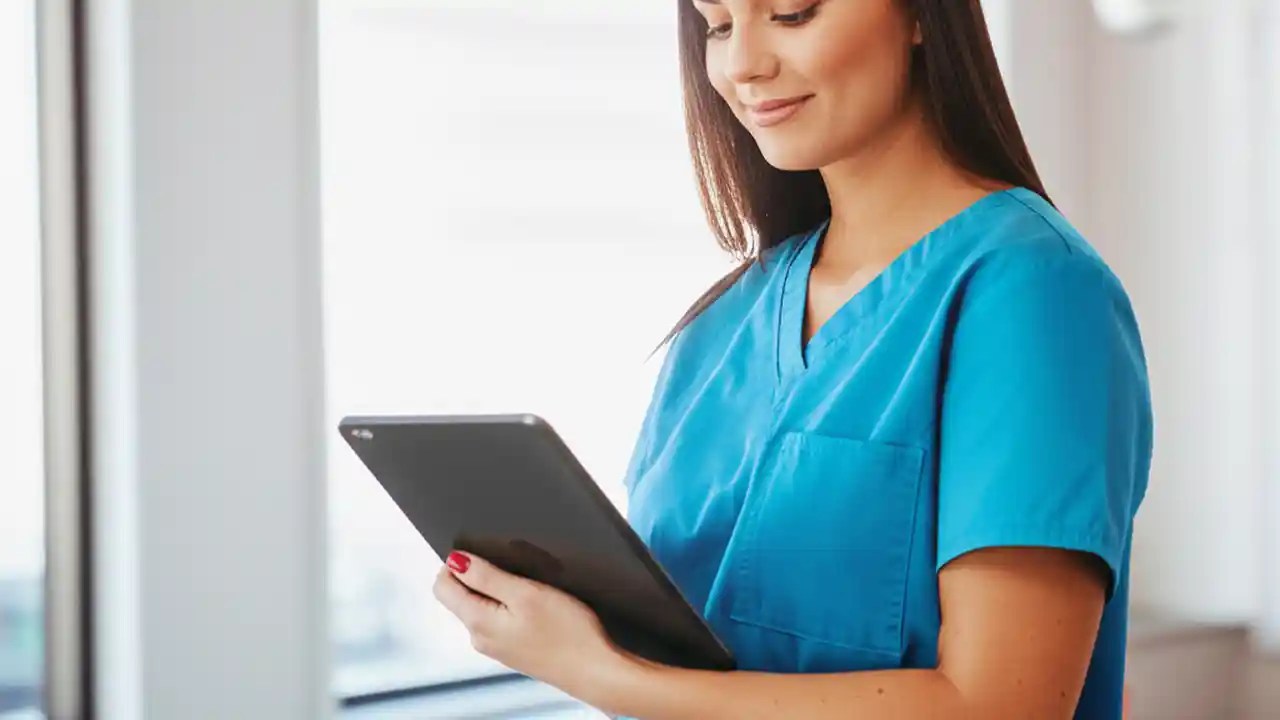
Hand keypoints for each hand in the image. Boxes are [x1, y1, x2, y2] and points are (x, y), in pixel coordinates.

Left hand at [432, 550, 636, 701]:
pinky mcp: (513, 649)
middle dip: (479, 575)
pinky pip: (499, 619)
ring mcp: (496, 646)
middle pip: (460, 595)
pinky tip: (537, 607)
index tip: (485, 556)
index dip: (458, 563)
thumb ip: (486, 576)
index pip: (443, 586)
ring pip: (481, 606)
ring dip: (498, 590)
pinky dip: (511, 606)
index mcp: (477, 622)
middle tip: (515, 573)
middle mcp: (480, 637)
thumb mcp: (526, 593)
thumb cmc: (569, 634)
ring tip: (530, 590)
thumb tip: (455, 561)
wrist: (595, 670)